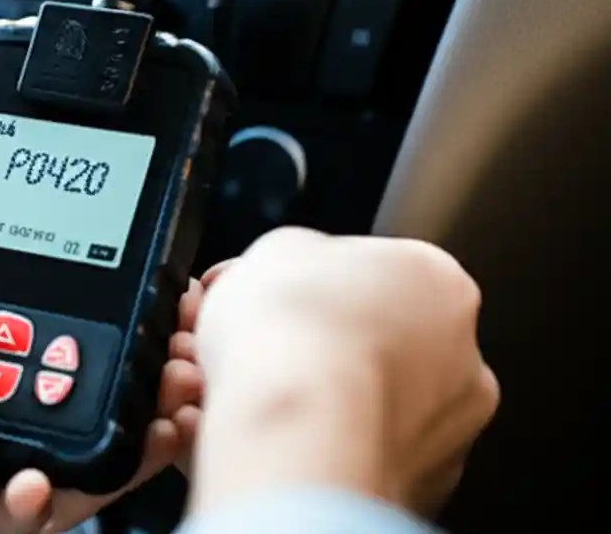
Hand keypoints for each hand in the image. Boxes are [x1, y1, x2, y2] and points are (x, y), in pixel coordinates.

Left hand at [0, 215, 204, 532]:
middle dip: (143, 384)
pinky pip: (14, 520)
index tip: (155, 307)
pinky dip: (45, 502)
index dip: (106, 326)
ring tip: (175, 411)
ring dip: (130, 442)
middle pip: (70, 400)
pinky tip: (46, 471)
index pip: (48, 336)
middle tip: (188, 361)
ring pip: (64, 463)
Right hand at [187, 228, 499, 517]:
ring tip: (280, 407)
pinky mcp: (428, 487)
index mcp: (435, 277)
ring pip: (388, 405)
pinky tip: (298, 446)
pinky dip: (343, 451)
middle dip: (341, 348)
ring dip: (344, 402)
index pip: (379, 273)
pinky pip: (377, 459)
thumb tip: (294, 269)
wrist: (294, 432)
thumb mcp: (274, 249)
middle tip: (281, 356)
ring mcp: (453, 425)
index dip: (320, 288)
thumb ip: (302, 255)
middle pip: (392, 341)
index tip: (283, 303)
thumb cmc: (287, 334)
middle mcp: (463, 351)